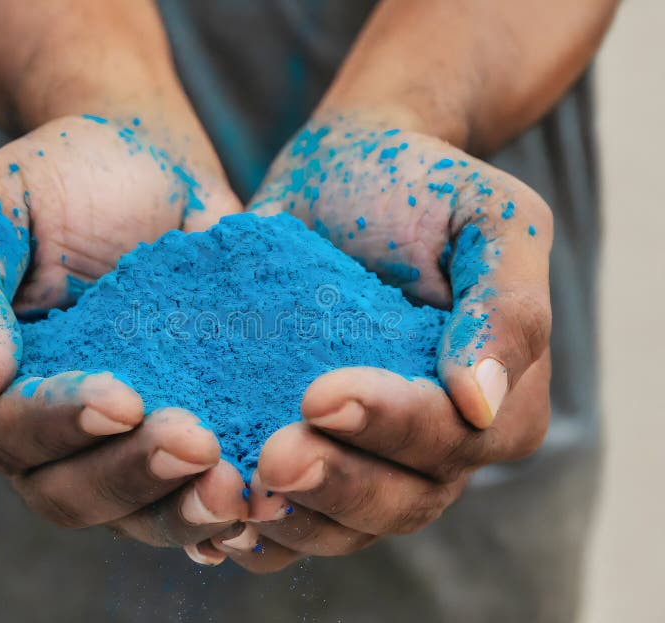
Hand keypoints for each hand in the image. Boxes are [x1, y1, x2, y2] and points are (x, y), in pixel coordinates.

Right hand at [0, 111, 247, 561]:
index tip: (125, 399)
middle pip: (75, 493)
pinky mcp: (189, 424)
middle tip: (200, 445)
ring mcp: (126, 438)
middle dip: (135, 476)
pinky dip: (228, 508)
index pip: (14, 434)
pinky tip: (268, 507)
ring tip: (243, 491)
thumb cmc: (62, 177)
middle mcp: (57, 429)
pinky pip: (198, 490)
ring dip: (188, 511)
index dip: (64, 425)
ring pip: (140, 511)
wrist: (147, 160)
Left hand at [218, 119, 551, 570]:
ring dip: (293, 522)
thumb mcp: (490, 219)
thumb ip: (507, 305)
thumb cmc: (423, 187)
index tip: (319, 394)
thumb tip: (482, 405)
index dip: (391, 428)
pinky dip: (260, 532)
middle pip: (402, 501)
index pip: (453, 440)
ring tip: (234, 499)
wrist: (348, 172)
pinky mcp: (317, 447)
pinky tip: (215, 525)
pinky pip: (297, 516)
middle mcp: (438, 444)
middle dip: (336, 484)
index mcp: (497, 400)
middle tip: (271, 458)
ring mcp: (373, 455)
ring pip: (347, 525)